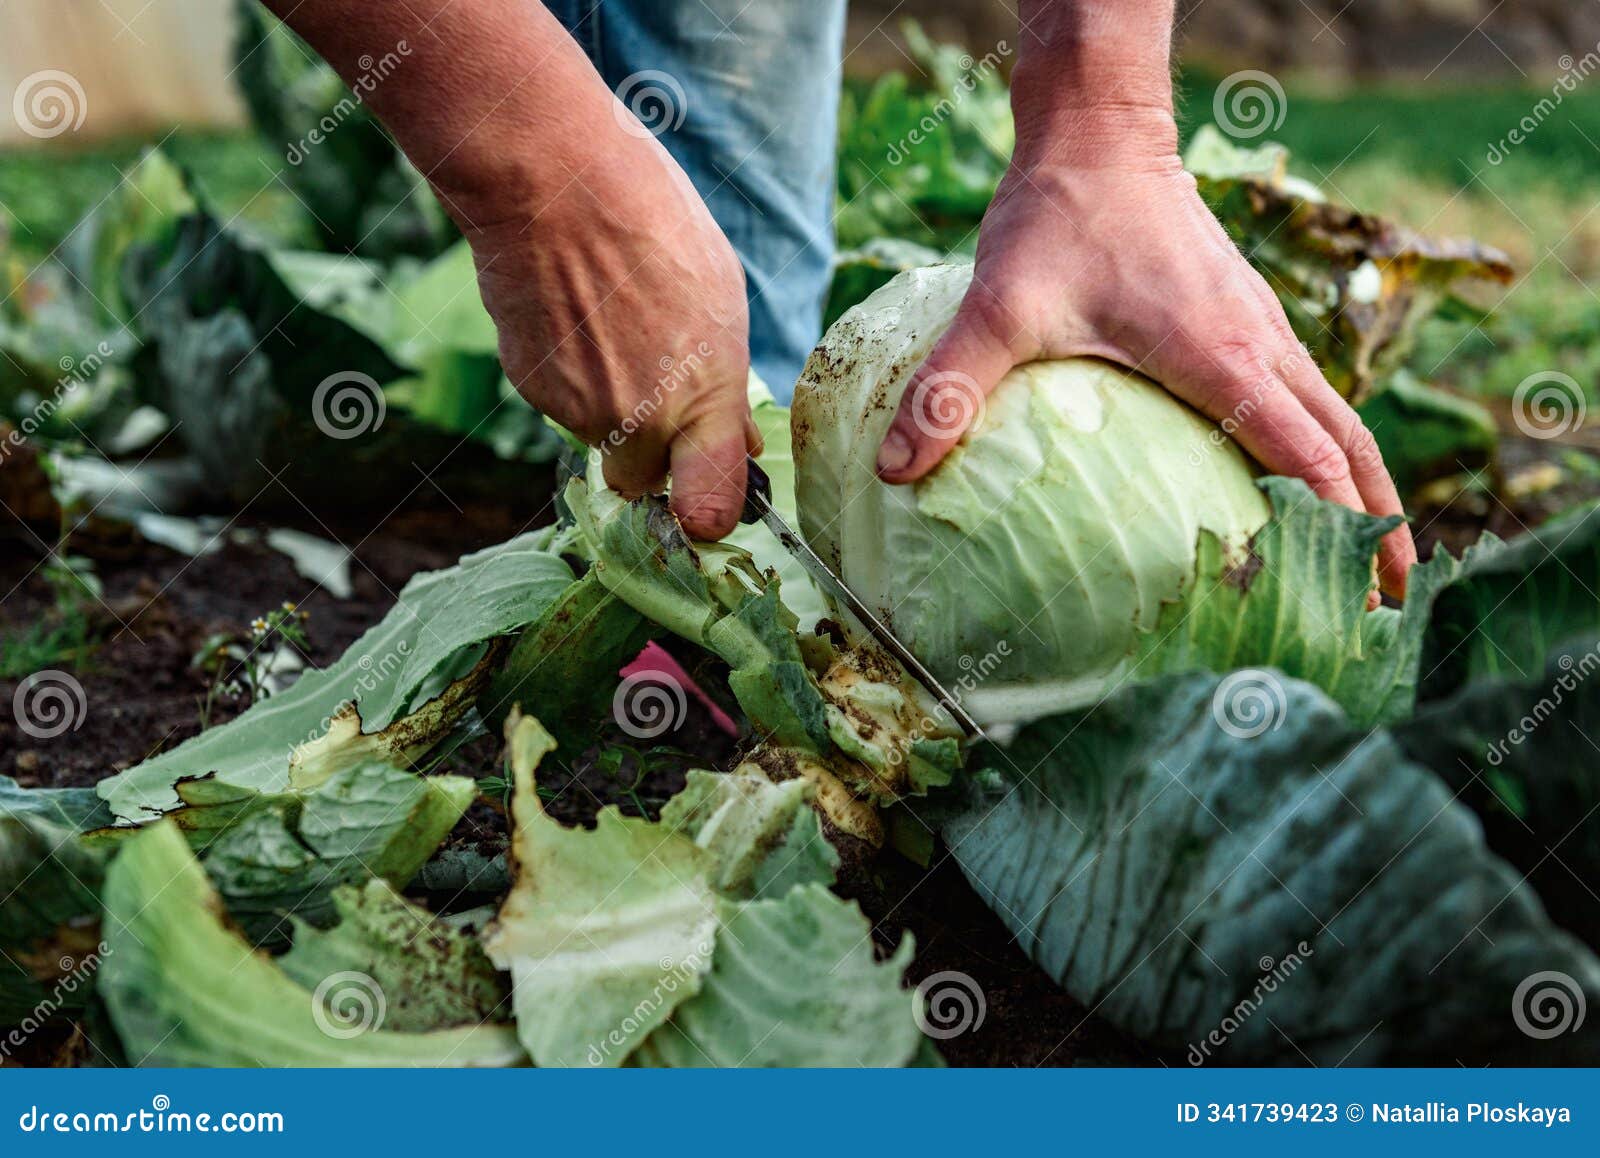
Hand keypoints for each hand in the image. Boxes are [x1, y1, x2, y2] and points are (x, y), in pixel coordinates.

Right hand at [462, 140, 757, 539]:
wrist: (554, 184)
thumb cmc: (652, 223)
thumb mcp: (722, 300)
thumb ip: (727, 387)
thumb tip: (742, 442)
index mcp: (703, 398)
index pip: (709, 510)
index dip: (707, 514)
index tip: (708, 502)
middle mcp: (640, 421)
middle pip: (641, 481)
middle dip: (649, 452)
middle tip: (652, 388)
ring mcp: (579, 410)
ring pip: (597, 436)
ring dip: (606, 400)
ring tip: (611, 320)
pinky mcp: (532, 389)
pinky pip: (559, 401)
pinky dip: (568, 372)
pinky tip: (575, 314)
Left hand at [874, 123, 1415, 601]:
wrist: (1097, 135)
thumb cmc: (1058, 219)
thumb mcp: (996, 310)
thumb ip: (948, 390)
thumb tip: (896, 472)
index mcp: (1220, 357)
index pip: (1304, 455)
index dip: (1336, 526)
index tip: (1357, 594)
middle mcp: (1260, 344)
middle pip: (1348, 445)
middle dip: (1376, 526)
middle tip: (1388, 605)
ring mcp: (1261, 327)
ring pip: (1338, 416)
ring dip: (1364, 484)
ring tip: (1373, 557)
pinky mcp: (1246, 316)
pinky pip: (1307, 393)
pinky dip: (1326, 445)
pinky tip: (1303, 479)